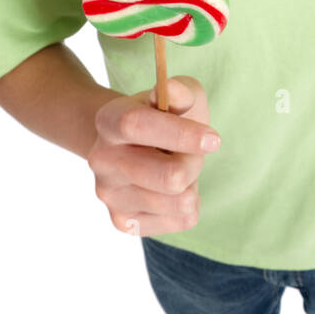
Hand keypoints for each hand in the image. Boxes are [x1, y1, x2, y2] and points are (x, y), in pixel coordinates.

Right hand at [87, 76, 219, 237]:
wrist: (134, 146)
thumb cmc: (163, 115)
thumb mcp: (176, 94)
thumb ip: (180, 90)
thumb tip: (172, 90)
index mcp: (108, 120)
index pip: (137, 126)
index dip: (179, 134)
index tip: (213, 139)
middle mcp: (101, 160)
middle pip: (168, 177)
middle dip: (195, 163)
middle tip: (195, 152)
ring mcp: (109, 195)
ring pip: (180, 202)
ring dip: (192, 183)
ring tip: (177, 167)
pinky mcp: (124, 222)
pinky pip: (181, 220)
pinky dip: (188, 204)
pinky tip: (170, 189)